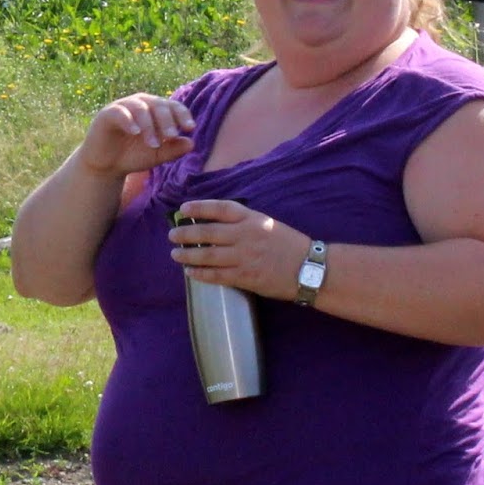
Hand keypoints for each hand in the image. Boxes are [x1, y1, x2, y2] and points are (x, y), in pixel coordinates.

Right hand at [75, 93, 196, 177]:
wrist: (107, 166)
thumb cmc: (133, 156)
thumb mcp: (157, 155)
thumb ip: (173, 150)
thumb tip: (192, 143)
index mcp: (156, 110)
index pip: (172, 106)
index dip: (182, 115)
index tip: (190, 128)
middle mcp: (141, 103)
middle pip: (158, 105)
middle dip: (167, 120)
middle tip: (171, 136)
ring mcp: (124, 106)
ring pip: (140, 108)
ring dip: (149, 125)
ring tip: (153, 144)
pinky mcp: (107, 114)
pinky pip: (120, 112)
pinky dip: (129, 121)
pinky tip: (135, 132)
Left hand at [167, 199, 308, 301]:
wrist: (311, 268)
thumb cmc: (289, 244)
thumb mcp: (267, 223)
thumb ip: (243, 222)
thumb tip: (214, 222)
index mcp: (252, 219)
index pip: (220, 209)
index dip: (199, 207)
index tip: (183, 209)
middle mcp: (245, 235)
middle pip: (207, 232)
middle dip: (185, 233)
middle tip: (172, 235)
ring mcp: (244, 257)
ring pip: (207, 255)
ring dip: (187, 255)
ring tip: (175, 255)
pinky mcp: (246, 277)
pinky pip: (216, 275)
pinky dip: (200, 274)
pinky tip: (190, 273)